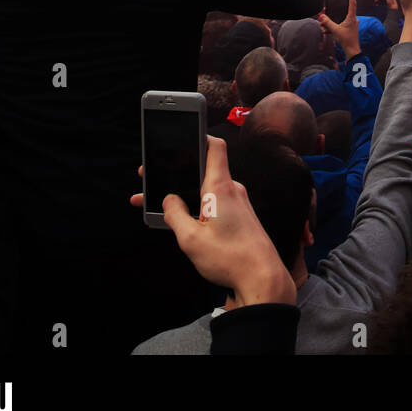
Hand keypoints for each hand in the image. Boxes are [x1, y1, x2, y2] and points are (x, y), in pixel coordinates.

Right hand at [130, 137, 296, 307]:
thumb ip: (174, 214)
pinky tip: (180, 220)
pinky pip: (214, 205)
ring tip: (156, 205)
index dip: (197, 136)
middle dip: (175, 173)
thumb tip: (169, 200)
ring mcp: (238, 204)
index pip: (214, 147)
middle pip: (202, 171)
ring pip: (206, 192)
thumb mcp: (191, 238)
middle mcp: (232, 191)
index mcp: (220, 187)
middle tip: (148, 177)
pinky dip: (197, 208)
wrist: (263, 278)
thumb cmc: (230, 258)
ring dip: (183, 195)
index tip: (180, 132)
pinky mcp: (240, 218)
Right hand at [316, 0, 359, 59]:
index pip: (352, 4)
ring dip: (332, 21)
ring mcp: (352, 25)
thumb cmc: (346, 40)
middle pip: (344, 11)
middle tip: (327, 10)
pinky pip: (340, 25)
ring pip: (341, 19)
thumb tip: (321, 16)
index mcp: (351, 18)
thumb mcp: (334, 30)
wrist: (351, 50)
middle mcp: (353, 20)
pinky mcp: (349, 29)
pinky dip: (334, 27)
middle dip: (334, 11)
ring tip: (323, 24)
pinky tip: (326, 30)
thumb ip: (327, 22)